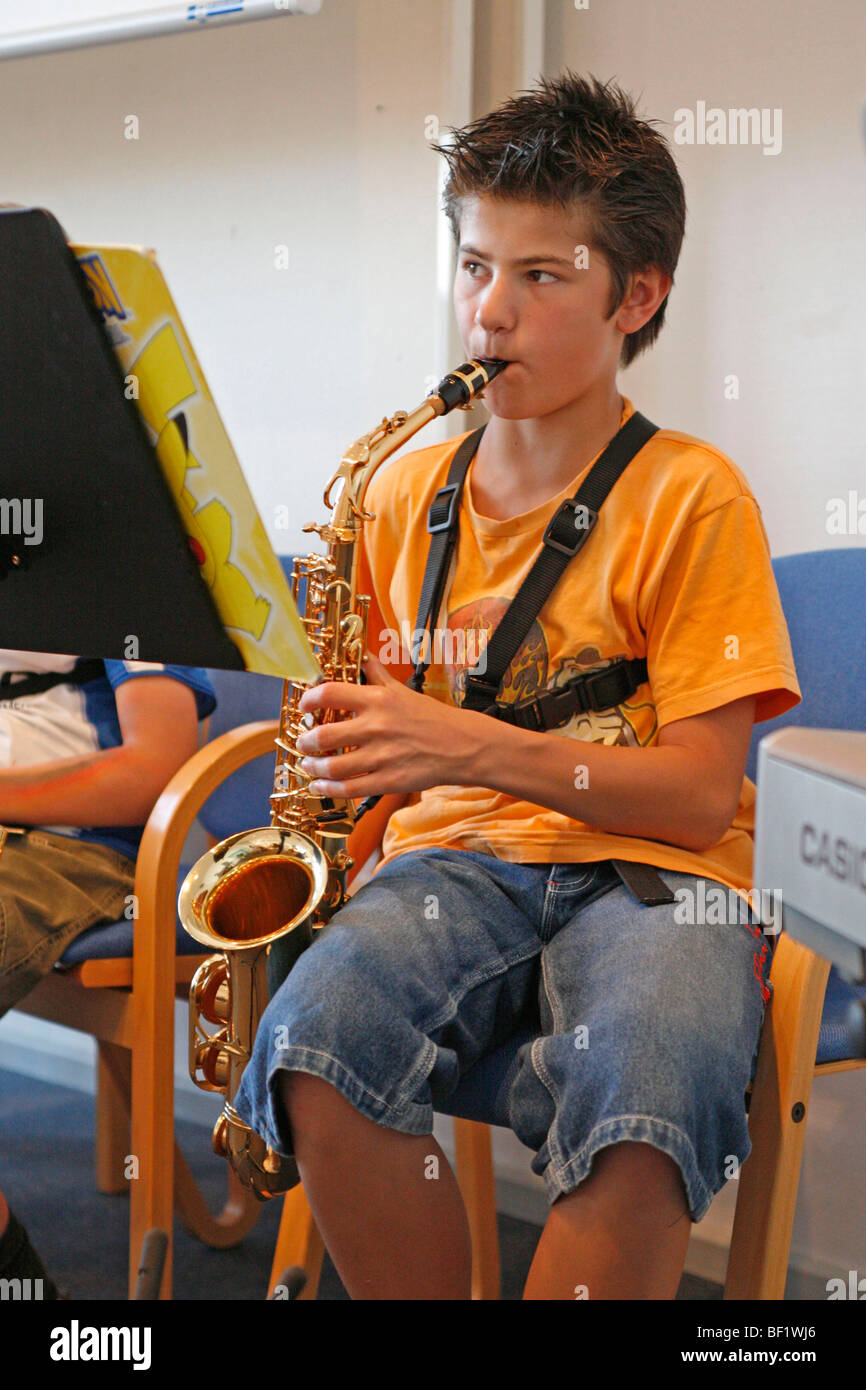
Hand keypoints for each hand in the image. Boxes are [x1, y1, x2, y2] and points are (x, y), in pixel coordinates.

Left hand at [294, 651, 484, 798]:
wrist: (462, 746)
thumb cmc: (431, 717)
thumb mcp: (401, 690)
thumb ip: (375, 673)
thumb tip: (360, 652)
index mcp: (378, 700)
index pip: (330, 693)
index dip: (309, 700)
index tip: (305, 707)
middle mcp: (376, 727)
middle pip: (324, 734)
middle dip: (306, 740)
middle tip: (303, 741)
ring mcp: (381, 756)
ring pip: (332, 765)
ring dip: (313, 766)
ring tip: (309, 763)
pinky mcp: (388, 780)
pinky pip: (349, 788)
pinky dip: (328, 788)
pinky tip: (321, 785)